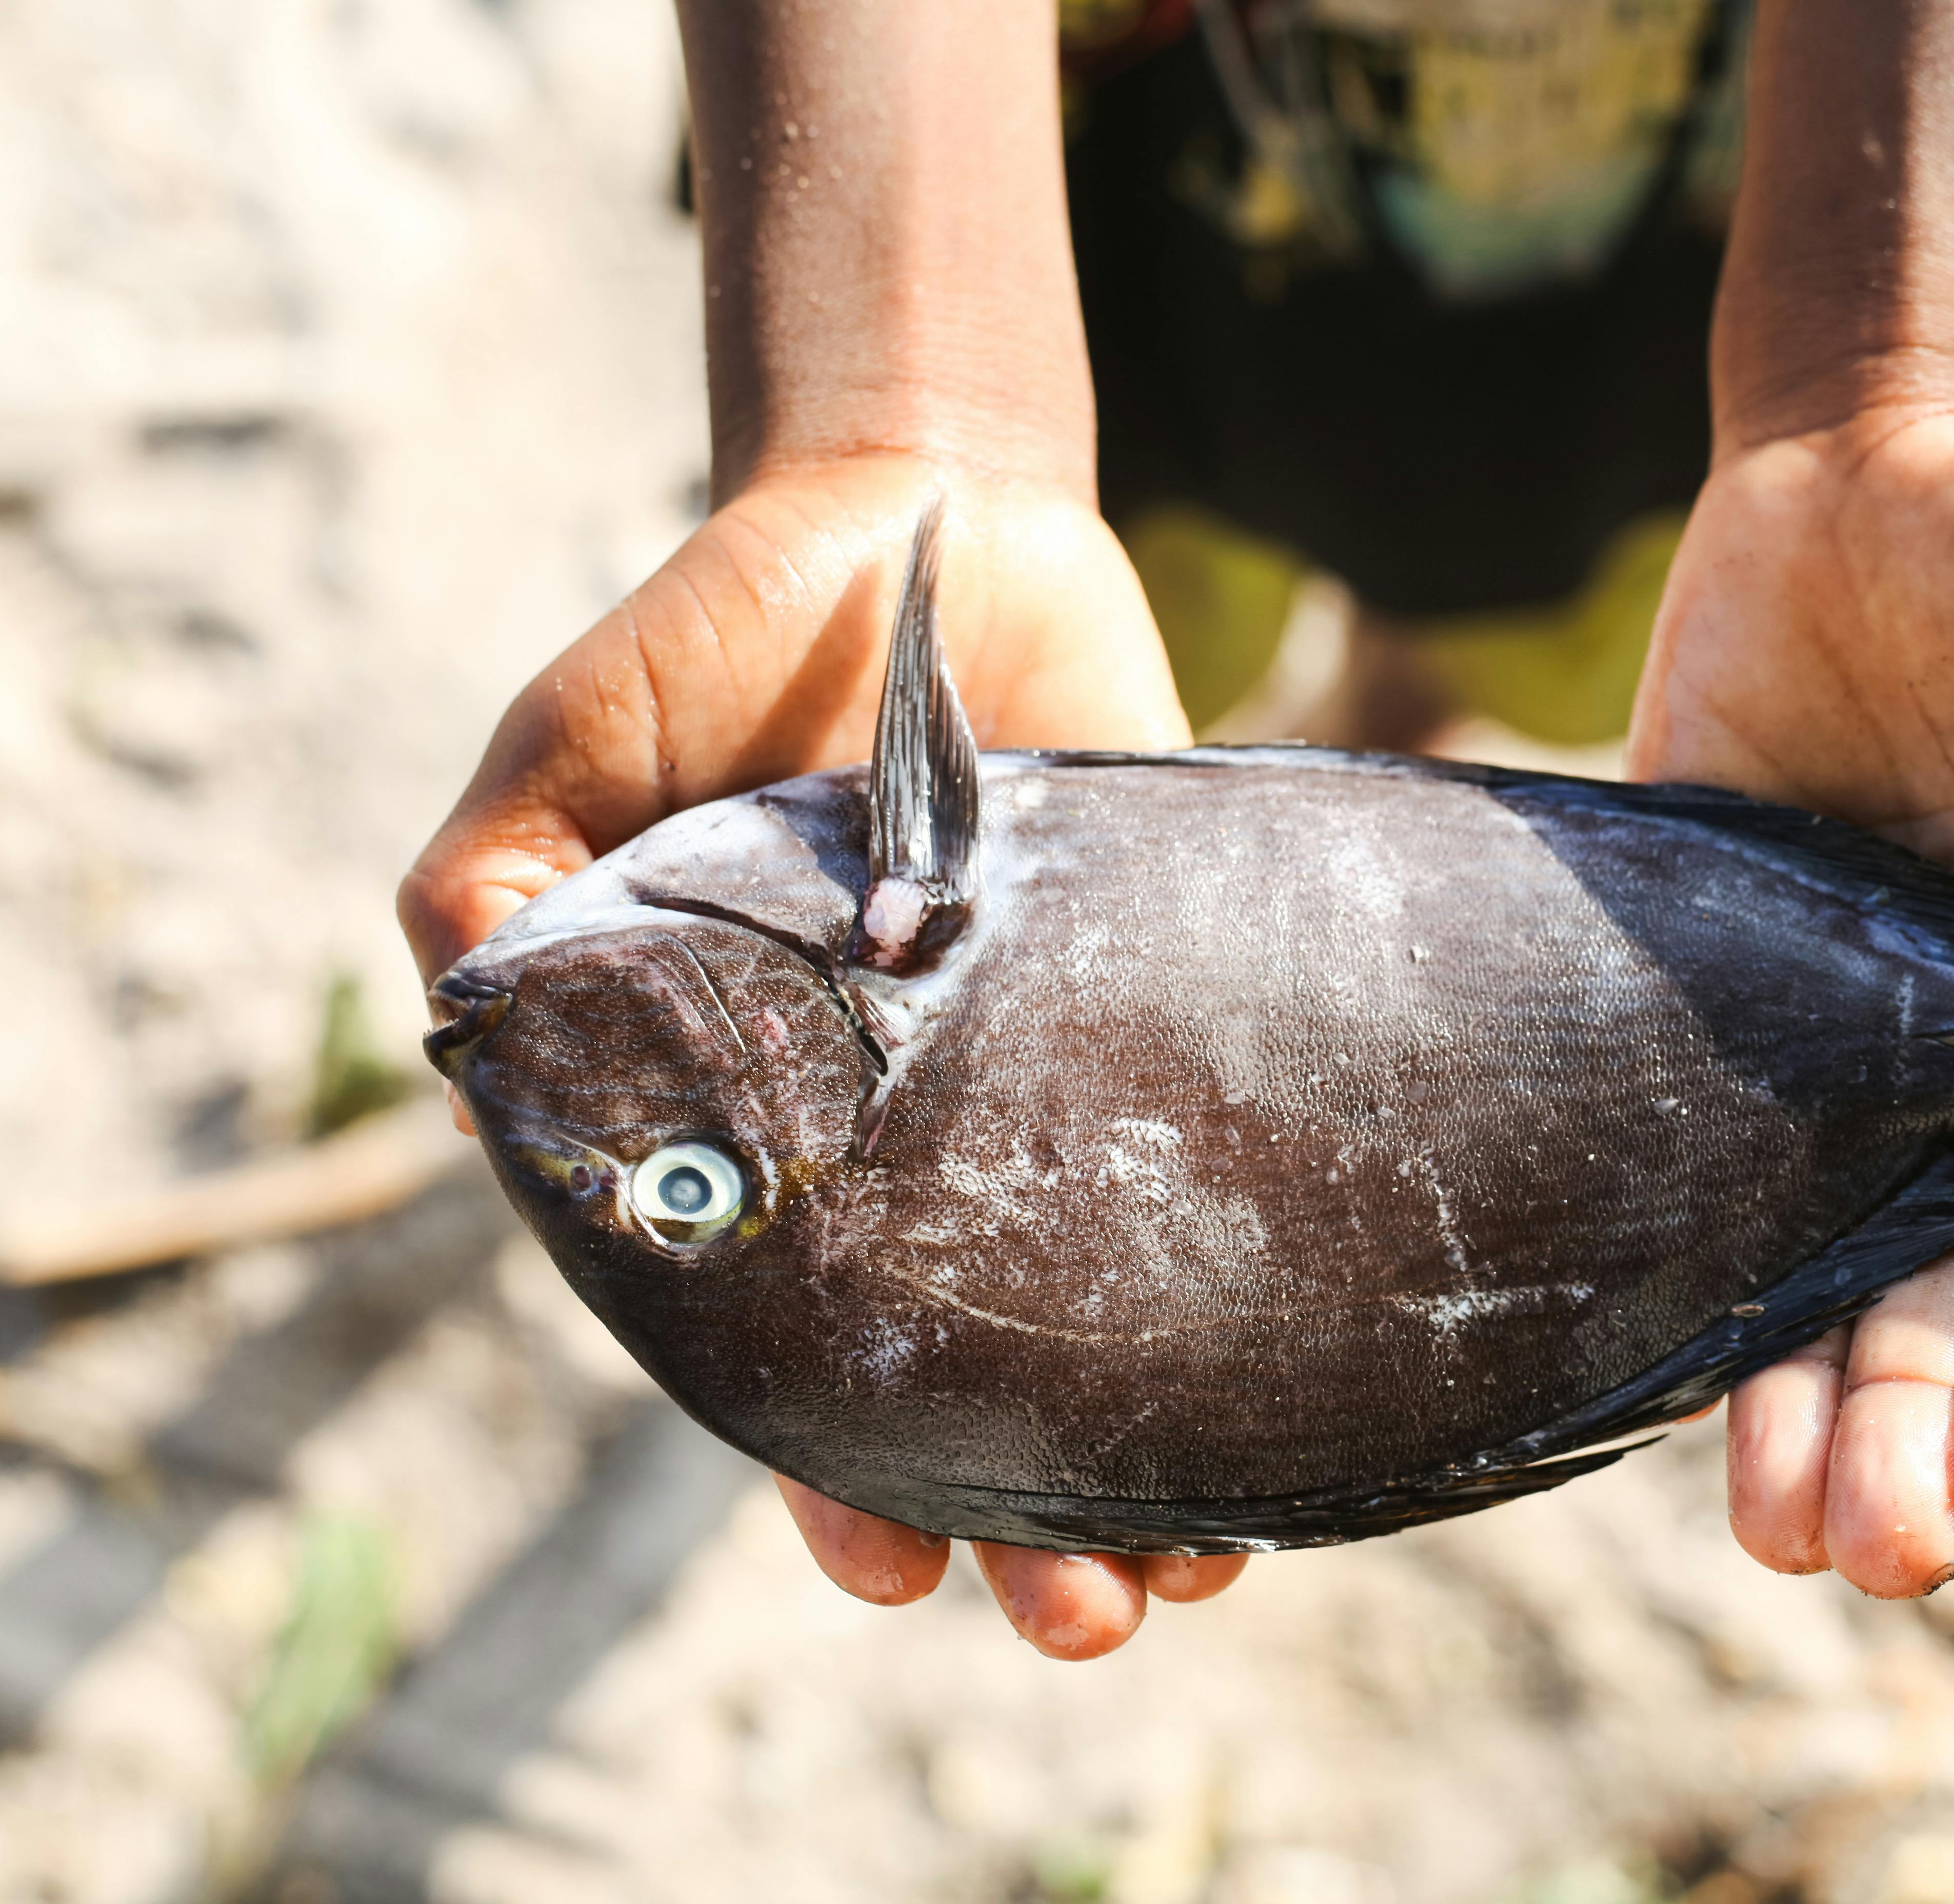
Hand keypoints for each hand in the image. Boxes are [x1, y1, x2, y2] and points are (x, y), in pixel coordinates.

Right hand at [399, 452, 1242, 1656]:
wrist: (930, 517)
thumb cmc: (723, 631)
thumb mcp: (578, 740)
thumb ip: (504, 877)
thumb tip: (462, 1032)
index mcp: (757, 1122)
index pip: (791, 1354)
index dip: (829, 1477)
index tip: (893, 1568)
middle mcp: (906, 1133)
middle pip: (959, 1379)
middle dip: (1018, 1514)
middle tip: (1086, 1619)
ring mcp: (1039, 1082)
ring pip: (1095, 1321)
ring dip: (1153, 1460)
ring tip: (1205, 1569)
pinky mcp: (1152, 1008)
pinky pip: (1210, 1176)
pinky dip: (1252, 1290)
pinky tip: (1308, 1388)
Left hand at [1629, 405, 1953, 1592]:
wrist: (1871, 461)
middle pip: (1949, 1292)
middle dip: (1917, 1425)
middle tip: (1879, 1547)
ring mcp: (1823, 1044)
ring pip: (1816, 1269)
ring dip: (1793, 1405)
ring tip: (1769, 1535)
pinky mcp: (1697, 995)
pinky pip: (1684, 1158)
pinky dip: (1675, 1265)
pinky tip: (1644, 1372)